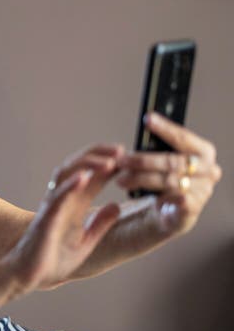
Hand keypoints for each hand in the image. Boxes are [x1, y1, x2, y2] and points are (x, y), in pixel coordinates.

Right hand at [6, 145, 122, 292]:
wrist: (28, 276)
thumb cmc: (52, 261)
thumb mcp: (86, 242)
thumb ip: (100, 224)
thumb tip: (117, 207)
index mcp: (74, 205)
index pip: (91, 175)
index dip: (108, 163)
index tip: (127, 157)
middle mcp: (62, 200)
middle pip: (78, 166)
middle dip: (99, 155)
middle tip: (121, 151)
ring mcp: (53, 207)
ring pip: (67, 175)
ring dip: (87, 164)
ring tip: (108, 161)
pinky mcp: (46, 219)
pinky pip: (57, 198)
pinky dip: (70, 185)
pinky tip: (84, 177)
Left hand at [116, 112, 222, 235]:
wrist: (173, 212)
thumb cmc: (167, 179)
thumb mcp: (164, 161)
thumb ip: (159, 148)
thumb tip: (144, 130)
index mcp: (204, 152)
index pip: (183, 137)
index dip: (165, 128)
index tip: (148, 119)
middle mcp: (209, 169)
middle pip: (171, 161)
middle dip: (142, 160)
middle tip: (121, 161)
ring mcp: (204, 190)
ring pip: (168, 181)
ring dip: (140, 179)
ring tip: (121, 179)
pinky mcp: (194, 208)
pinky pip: (172, 199)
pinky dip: (155, 197)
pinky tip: (139, 195)